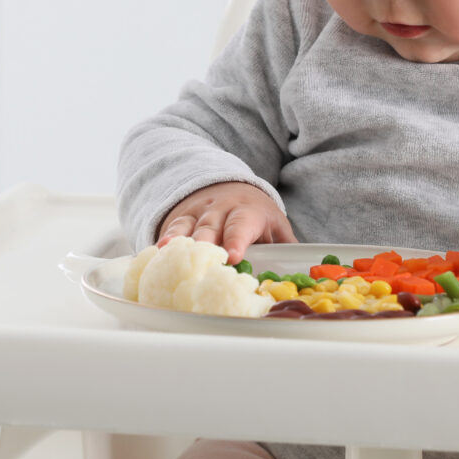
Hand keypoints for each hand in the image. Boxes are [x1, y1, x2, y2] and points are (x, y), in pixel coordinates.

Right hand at [158, 182, 295, 264]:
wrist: (227, 186)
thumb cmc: (254, 214)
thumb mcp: (274, 224)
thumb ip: (284, 245)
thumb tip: (303, 272)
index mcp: (247, 212)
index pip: (241, 225)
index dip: (236, 240)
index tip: (233, 257)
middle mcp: (219, 210)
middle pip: (209, 228)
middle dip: (205, 244)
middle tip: (201, 262)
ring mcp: (197, 213)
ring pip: (186, 227)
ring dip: (178, 241)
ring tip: (167, 253)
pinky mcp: (179, 218)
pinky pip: (170, 229)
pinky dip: (163, 241)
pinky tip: (155, 253)